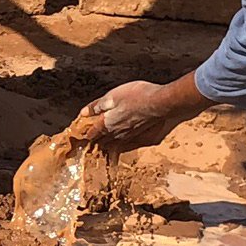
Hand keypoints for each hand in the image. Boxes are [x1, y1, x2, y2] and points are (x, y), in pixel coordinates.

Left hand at [78, 77, 203, 152]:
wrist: (162, 103)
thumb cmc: (137, 96)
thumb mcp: (112, 96)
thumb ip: (97, 106)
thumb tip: (83, 114)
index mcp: (107, 123)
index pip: (93, 132)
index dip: (87, 135)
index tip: (82, 138)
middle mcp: (118, 133)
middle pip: (104, 141)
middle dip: (97, 142)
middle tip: (91, 146)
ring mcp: (131, 136)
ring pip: (116, 144)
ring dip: (109, 146)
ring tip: (104, 149)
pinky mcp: (144, 138)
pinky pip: (129, 146)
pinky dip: (123, 148)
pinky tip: (124, 148)